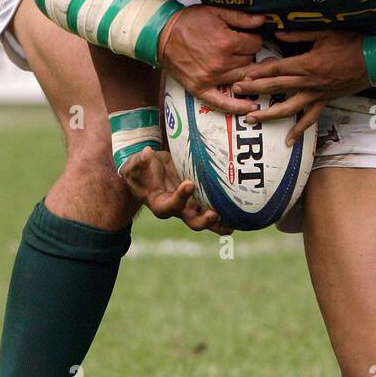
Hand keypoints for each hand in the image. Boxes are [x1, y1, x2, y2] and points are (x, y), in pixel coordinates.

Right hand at [118, 148, 232, 234]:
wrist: (150, 170)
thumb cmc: (141, 168)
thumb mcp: (134, 165)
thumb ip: (138, 162)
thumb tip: (146, 153)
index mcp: (159, 203)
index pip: (168, 206)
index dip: (179, 198)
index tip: (189, 184)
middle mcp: (178, 209)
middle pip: (191, 221)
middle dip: (203, 220)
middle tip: (214, 214)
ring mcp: (191, 206)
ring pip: (206, 219)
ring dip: (219, 222)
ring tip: (233, 223)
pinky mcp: (201, 198)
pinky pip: (214, 209)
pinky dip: (226, 214)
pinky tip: (241, 214)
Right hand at [158, 6, 265, 112]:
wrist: (161, 34)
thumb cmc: (189, 22)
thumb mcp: (216, 12)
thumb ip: (241, 17)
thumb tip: (263, 20)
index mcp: (226, 42)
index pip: (256, 44)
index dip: (253, 39)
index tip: (246, 37)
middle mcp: (221, 63)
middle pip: (250, 61)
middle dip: (249, 54)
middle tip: (243, 49)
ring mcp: (211, 78)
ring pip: (242, 78)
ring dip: (248, 73)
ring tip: (251, 68)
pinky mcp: (200, 89)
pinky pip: (222, 102)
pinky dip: (237, 106)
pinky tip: (252, 107)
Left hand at [231, 29, 369, 143]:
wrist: (374, 60)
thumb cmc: (351, 43)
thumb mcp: (325, 33)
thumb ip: (299, 35)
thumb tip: (279, 33)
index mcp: (306, 64)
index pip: (275, 69)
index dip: (257, 73)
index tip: (241, 76)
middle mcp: (308, 82)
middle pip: (275, 87)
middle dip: (254, 90)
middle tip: (234, 94)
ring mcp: (316, 94)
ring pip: (288, 108)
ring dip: (268, 114)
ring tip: (250, 119)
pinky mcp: (325, 101)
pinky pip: (310, 118)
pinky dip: (299, 130)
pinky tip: (288, 141)